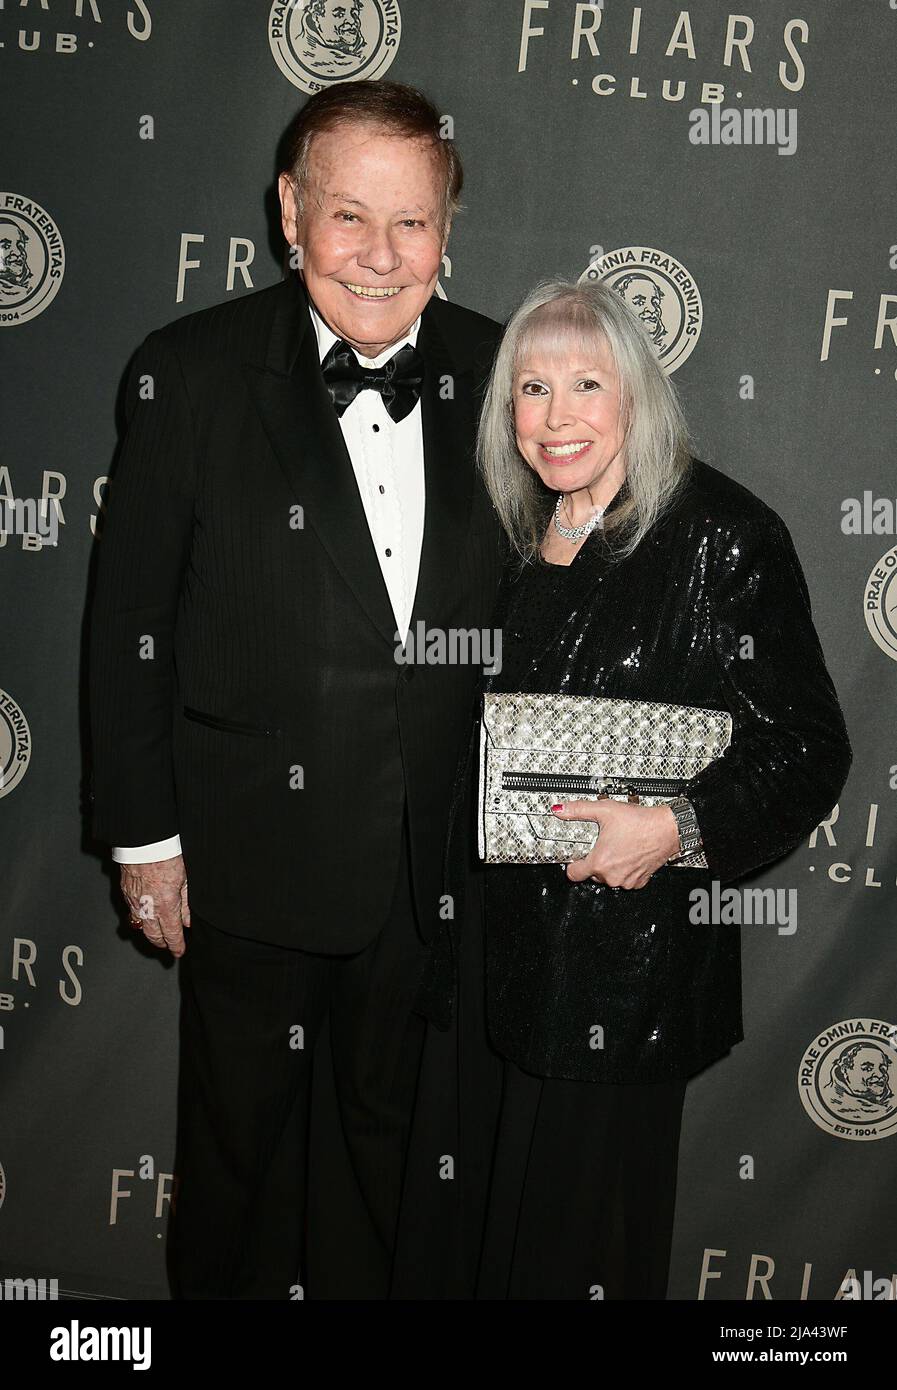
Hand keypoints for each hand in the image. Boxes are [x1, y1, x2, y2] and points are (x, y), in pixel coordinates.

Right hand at [120, 854, 190, 956]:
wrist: (143, 840)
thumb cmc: (166, 853)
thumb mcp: (185, 878)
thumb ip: (186, 903)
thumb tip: (188, 922)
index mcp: (165, 904)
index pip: (171, 933)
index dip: (176, 946)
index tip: (179, 952)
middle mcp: (147, 906)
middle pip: (153, 934)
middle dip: (162, 943)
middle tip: (169, 947)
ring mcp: (134, 900)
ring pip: (140, 925)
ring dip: (150, 932)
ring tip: (158, 935)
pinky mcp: (125, 891)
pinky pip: (131, 911)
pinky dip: (139, 918)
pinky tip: (145, 916)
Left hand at [550, 799, 680, 889]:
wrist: (667, 829)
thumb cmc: (640, 823)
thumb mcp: (604, 810)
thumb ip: (579, 810)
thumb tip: (561, 809)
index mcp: (599, 862)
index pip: (573, 874)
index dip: (572, 864)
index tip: (576, 857)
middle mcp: (612, 876)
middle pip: (592, 874)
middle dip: (595, 861)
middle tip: (602, 844)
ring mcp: (627, 880)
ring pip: (609, 877)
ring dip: (610, 866)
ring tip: (617, 847)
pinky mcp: (640, 881)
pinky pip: (626, 879)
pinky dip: (625, 869)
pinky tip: (628, 854)